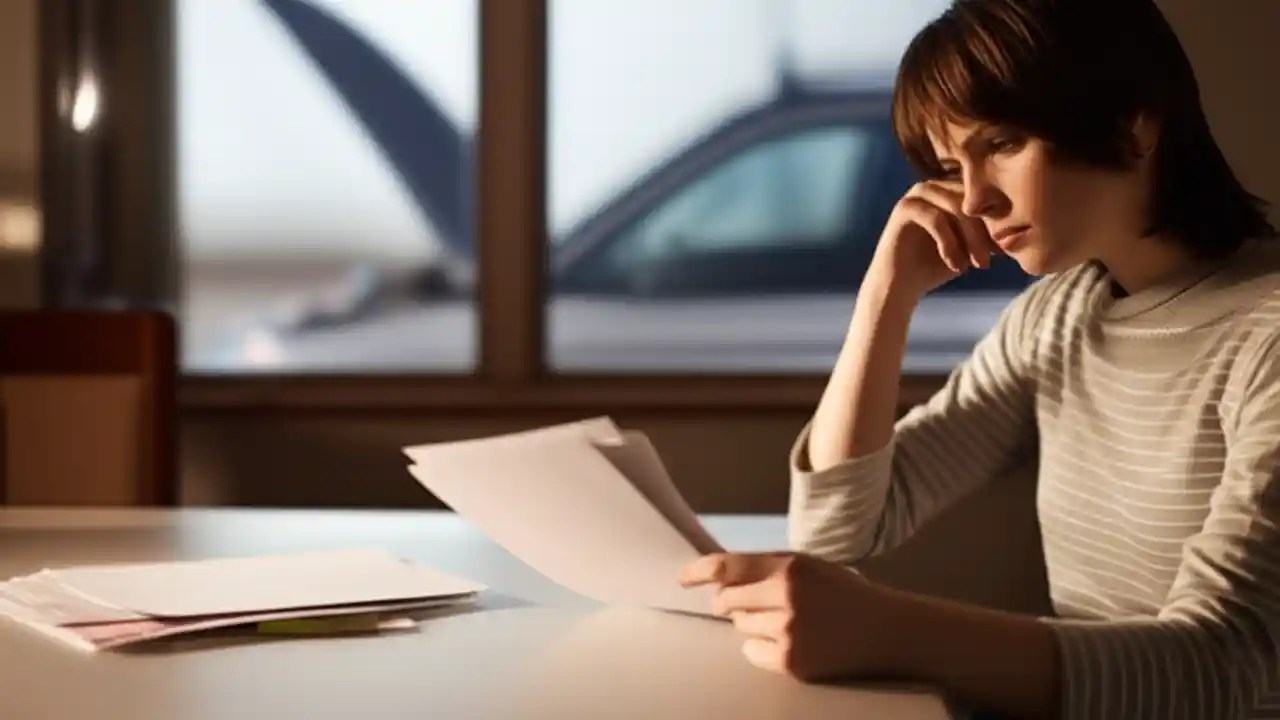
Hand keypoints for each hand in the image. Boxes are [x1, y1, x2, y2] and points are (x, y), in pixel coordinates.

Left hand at [679, 552, 888, 681]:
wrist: (887, 631)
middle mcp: (785, 596)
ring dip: (750, 624)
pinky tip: (790, 641)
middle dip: (728, 602)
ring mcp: (788, 631)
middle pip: (727, 600)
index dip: (699, 571)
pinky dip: (761, 648)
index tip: (684, 578)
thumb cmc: (844, 594)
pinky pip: (751, 652)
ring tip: (786, 621)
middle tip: (745, 604)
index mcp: (790, 566)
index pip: (728, 566)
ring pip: (739, 627)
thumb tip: (720, 576)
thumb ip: (768, 567)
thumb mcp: (810, 566)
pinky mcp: (791, 661)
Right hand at [869, 181, 1001, 298]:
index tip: (1006, 250)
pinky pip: (935, 219)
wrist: (899, 286)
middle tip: (991, 260)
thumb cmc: (936, 267)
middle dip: (985, 232)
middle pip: (972, 199)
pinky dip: (949, 244)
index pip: (984, 196)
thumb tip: (1023, 230)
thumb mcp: (970, 248)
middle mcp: (935, 186)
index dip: (998, 222)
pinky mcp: (904, 208)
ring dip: (971, 239)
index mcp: (951, 191)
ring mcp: (917, 194)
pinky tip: (955, 265)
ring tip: (977, 265)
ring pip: (956, 207)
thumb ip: (989, 235)